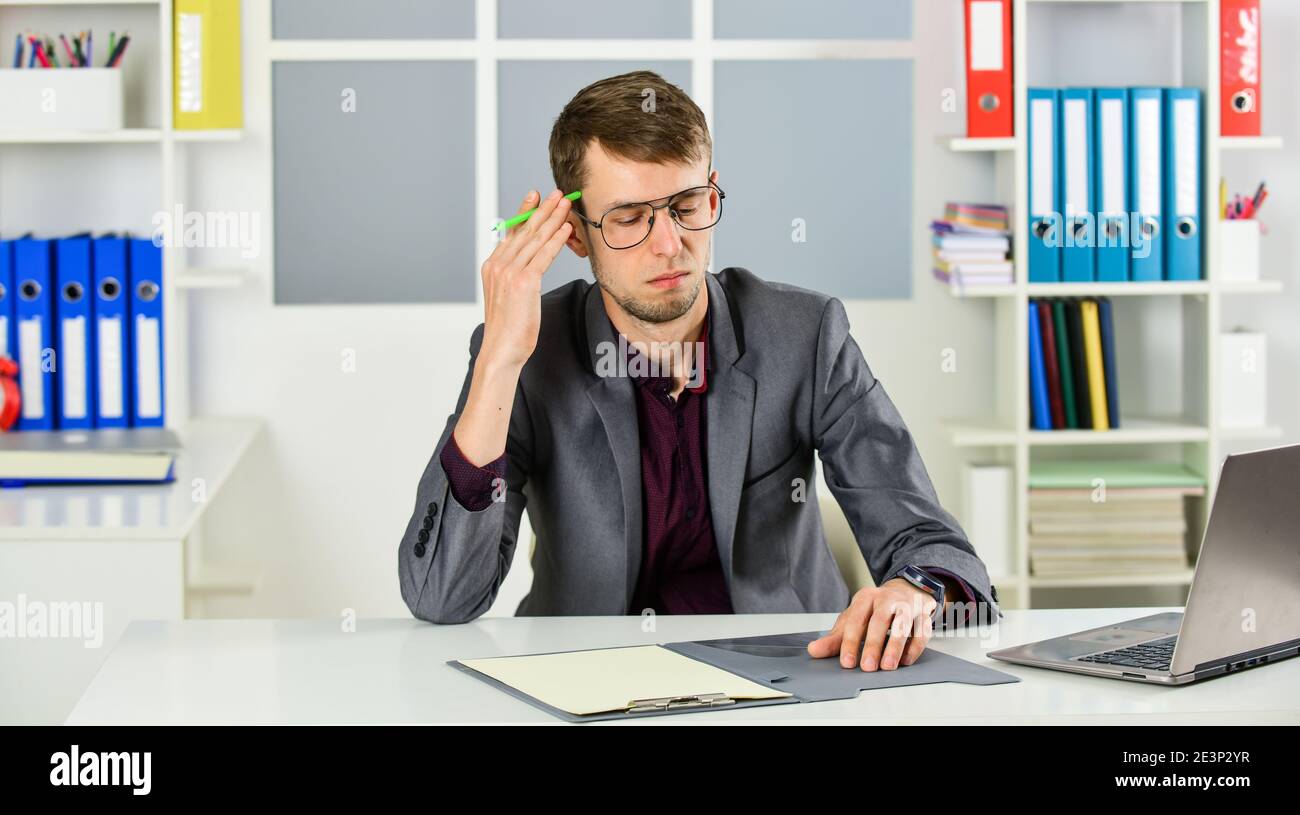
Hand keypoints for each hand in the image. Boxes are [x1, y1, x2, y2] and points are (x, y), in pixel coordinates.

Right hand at [479, 189, 573, 369]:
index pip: (511, 231)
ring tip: (565, 205)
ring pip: (535, 239)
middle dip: (543, 209)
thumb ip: (515, 275)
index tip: (536, 196)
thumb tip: (530, 265)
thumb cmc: (509, 327)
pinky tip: (565, 229)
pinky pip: (543, 255)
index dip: (525, 212)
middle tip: (556, 193)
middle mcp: (498, 264)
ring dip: (552, 219)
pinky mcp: (524, 282)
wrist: (502, 348)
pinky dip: (556, 240)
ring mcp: (509, 272)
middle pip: (524, 230)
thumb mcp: (508, 295)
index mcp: (493, 265)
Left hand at [806, 578, 936, 670]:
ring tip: (888, 666)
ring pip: (903, 624)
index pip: (856, 619)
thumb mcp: (853, 619)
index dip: (850, 641)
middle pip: (880, 620)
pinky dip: (914, 647)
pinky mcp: (923, 614)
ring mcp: (907, 605)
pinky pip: (922, 631)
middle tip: (868, 667)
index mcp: (866, 598)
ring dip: (895, 646)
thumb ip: (835, 638)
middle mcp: (887, 599)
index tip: (847, 661)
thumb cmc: (875, 610)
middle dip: (873, 645)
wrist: (905, 591)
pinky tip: (906, 661)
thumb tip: (814, 651)